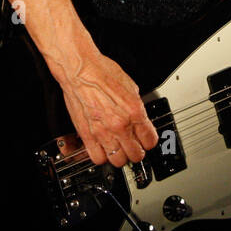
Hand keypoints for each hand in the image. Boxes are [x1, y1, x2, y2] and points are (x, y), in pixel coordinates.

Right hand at [50, 48, 158, 167]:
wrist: (80, 70)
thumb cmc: (102, 73)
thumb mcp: (131, 88)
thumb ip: (137, 108)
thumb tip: (140, 121)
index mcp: (135, 112)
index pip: (150, 141)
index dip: (149, 142)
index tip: (146, 141)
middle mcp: (120, 124)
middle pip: (136, 155)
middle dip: (137, 152)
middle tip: (134, 146)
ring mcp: (103, 132)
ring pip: (118, 161)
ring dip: (120, 156)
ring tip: (119, 149)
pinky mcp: (87, 134)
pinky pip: (98, 158)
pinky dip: (102, 156)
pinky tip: (103, 148)